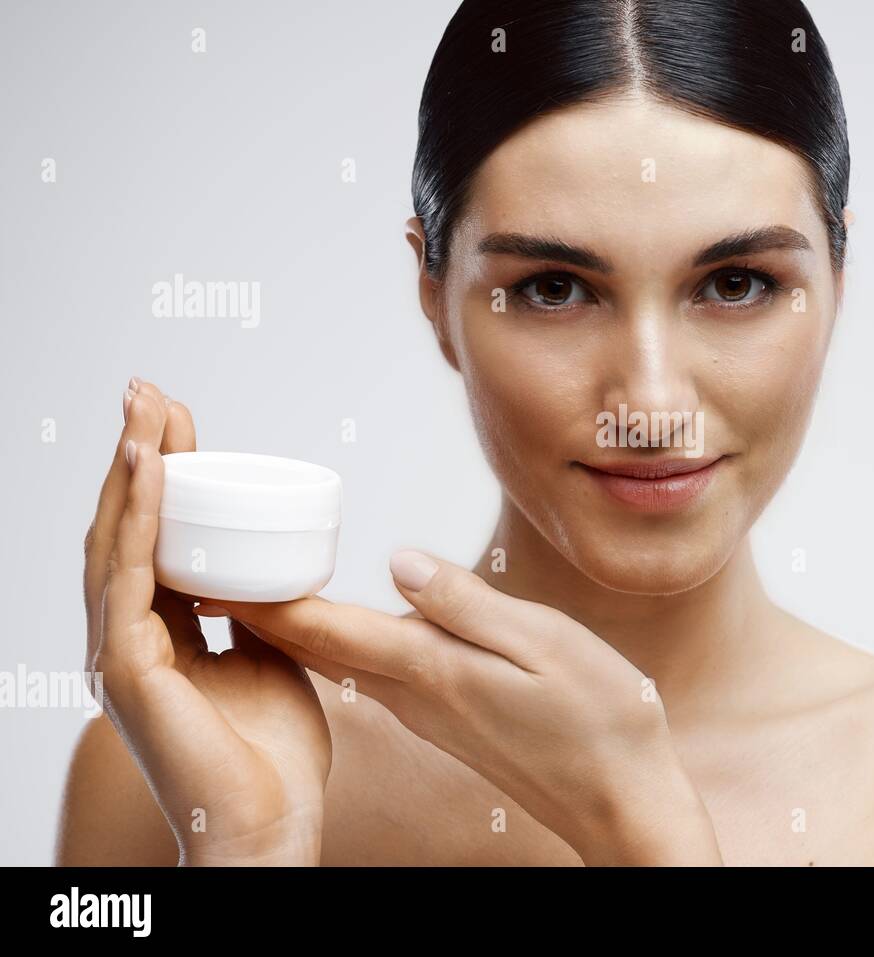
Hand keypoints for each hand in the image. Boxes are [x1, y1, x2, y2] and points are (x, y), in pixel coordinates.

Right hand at [83, 377, 331, 864]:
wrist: (272, 823)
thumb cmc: (273, 752)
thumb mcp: (269, 657)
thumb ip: (255, 614)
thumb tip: (263, 574)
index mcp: (155, 638)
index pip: (151, 539)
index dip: (160, 478)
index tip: (179, 422)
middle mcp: (124, 640)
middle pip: (124, 529)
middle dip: (138, 457)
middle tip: (150, 392)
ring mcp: (118, 654)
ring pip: (117, 541)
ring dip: (132, 469)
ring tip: (146, 408)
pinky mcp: (127, 669)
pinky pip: (129, 576)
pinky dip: (137, 516)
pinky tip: (148, 467)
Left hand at [217, 552, 721, 864]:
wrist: (622, 802)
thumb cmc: (599, 721)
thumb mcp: (546, 644)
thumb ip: (469, 605)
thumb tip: (397, 560)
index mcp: (433, 671)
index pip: (324, 628)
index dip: (262, 595)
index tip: (205, 565)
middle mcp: (417, 697)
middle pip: (317, 647)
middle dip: (261, 607)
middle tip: (212, 563)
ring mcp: (431, 714)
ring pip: (342, 663)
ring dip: (295, 626)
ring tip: (258, 583)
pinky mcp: (449, 721)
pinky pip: (375, 676)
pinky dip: (339, 645)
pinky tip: (340, 628)